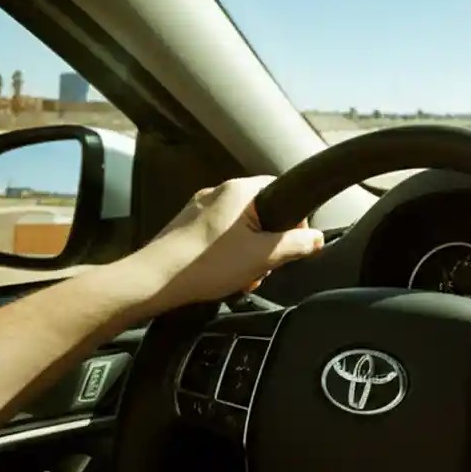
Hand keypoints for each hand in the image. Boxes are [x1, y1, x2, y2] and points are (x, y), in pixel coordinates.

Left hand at [117, 176, 324, 310]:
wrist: (153, 281)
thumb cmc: (205, 264)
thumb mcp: (263, 257)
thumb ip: (296, 245)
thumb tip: (317, 238)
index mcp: (240, 191)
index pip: (282, 190)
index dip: (295, 220)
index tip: (295, 244)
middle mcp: (218, 193)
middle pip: (261, 212)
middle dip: (268, 243)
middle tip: (263, 267)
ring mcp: (199, 209)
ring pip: (240, 228)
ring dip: (248, 252)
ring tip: (240, 277)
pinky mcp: (186, 227)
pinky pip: (219, 236)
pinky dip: (227, 255)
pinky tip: (222, 276)